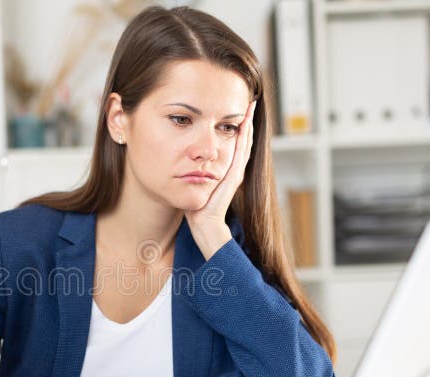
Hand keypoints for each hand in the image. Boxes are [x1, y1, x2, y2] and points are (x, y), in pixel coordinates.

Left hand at [184, 100, 255, 259]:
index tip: (235, 105)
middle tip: (248, 98)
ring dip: (248, 123)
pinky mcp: (233, 176)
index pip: (233, 141)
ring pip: (244, 142)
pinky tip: (244, 123)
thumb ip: (190, 169)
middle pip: (243, 138)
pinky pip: (240, 152)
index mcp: (224, 169)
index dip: (236, 124)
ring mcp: (235, 172)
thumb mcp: (192, 182)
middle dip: (245, 118)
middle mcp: (233, 168)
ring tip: (250, 105)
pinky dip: (243, 137)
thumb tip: (180, 157)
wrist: (203, 226)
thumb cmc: (195, 207)